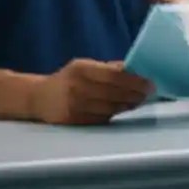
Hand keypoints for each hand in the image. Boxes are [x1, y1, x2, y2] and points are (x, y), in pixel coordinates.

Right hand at [29, 59, 153, 124]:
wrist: (39, 98)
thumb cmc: (68, 80)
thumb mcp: (83, 66)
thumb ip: (108, 68)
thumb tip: (134, 69)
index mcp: (81, 69)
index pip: (113, 75)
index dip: (134, 80)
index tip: (148, 82)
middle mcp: (77, 87)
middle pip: (114, 93)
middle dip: (135, 94)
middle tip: (148, 93)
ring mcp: (75, 106)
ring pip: (110, 108)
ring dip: (128, 105)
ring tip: (138, 100)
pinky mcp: (74, 121)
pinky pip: (102, 118)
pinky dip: (115, 114)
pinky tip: (122, 108)